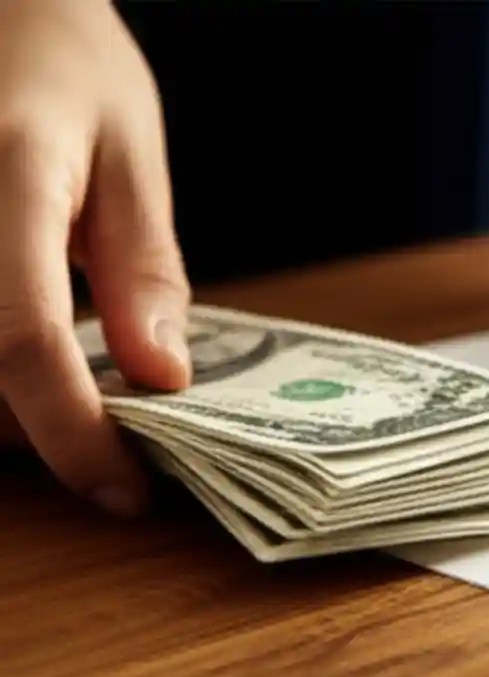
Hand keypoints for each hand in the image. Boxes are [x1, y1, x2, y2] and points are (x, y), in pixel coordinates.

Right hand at [0, 1, 190, 514]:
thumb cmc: (60, 61)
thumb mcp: (129, 151)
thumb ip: (142, 268)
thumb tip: (162, 380)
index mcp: (6, 182)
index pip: (24, 345)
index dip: (74, 438)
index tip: (128, 492)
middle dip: (43, 432)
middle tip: (118, 433)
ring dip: (2, 408)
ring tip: (71, 388)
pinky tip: (18, 349)